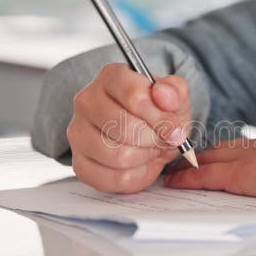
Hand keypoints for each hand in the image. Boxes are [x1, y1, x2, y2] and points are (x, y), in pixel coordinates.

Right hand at [67, 63, 191, 192]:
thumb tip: (163, 95)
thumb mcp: (174, 96)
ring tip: (152, 149)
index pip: (135, 97)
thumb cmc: (157, 112)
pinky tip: (141, 164)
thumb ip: (174, 90)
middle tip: (164, 140)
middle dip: (154, 139)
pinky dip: (137, 176)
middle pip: (125, 128)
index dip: (161, 118)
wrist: (147, 134)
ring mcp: (78, 133)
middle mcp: (87, 101)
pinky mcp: (80, 163)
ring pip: (119, 155)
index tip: (176, 129)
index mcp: (110, 77)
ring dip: (146, 157)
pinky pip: (114, 178)